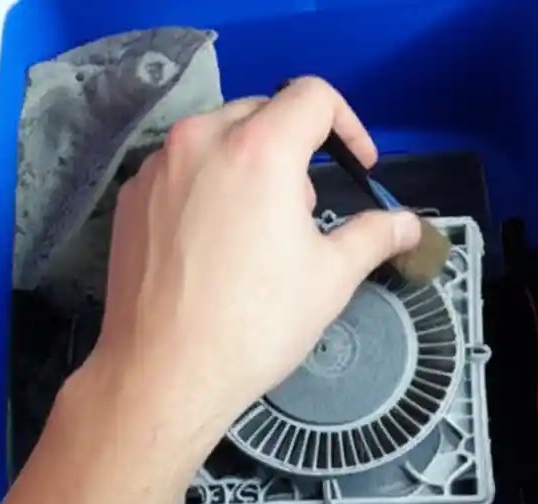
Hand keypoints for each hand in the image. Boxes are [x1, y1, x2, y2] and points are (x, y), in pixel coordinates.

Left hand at [81, 77, 421, 449]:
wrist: (164, 374)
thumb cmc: (251, 326)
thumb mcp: (331, 278)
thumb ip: (374, 236)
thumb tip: (405, 225)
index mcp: (259, 150)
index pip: (313, 96)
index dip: (348, 124)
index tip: (357, 162)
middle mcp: (201, 142)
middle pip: (263, 111)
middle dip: (297, 147)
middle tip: (309, 206)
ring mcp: (158, 168)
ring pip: (217, 138)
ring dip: (250, 164)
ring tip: (261, 228)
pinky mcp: (132, 197)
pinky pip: (180, 169)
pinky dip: (208, 186)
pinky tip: (218, 242)